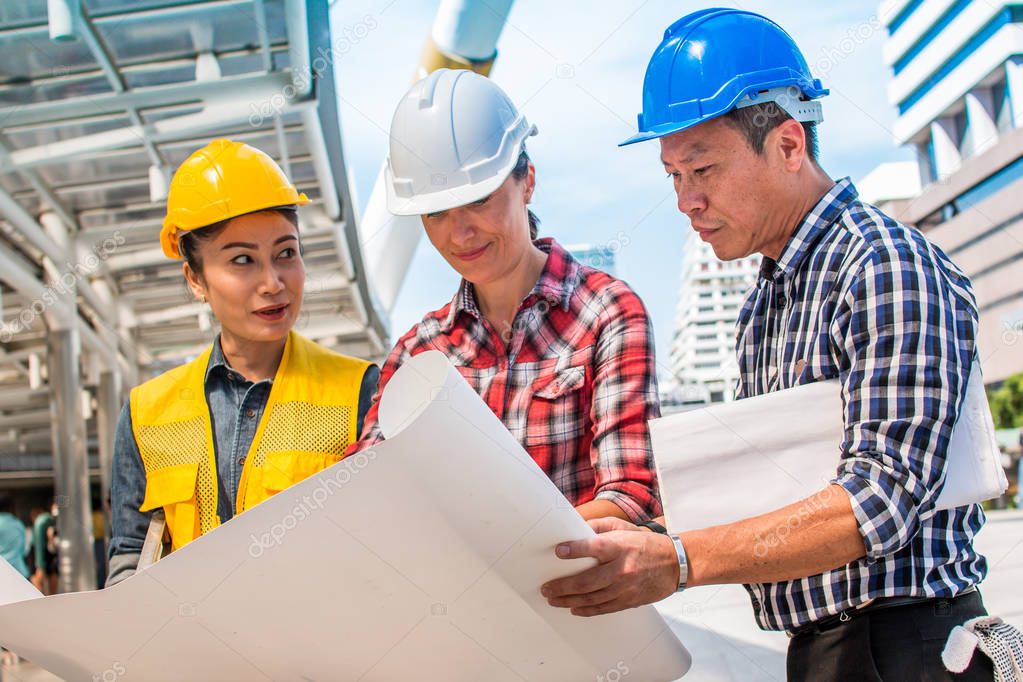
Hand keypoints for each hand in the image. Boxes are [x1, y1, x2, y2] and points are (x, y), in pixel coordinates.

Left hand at [541, 517, 679, 615]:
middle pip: (587, 581)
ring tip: (554, 599)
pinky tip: (574, 608)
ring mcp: (625, 588)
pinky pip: (604, 608)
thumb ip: (599, 526)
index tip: (558, 551)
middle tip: (546, 588)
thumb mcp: (624, 528)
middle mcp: (621, 568)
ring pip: (592, 598)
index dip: (575, 549)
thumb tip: (575, 527)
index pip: (594, 547)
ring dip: (569, 600)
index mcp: (620, 547)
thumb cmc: (646, 543)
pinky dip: (587, 610)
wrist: (676, 563)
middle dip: (563, 586)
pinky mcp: (629, 601)